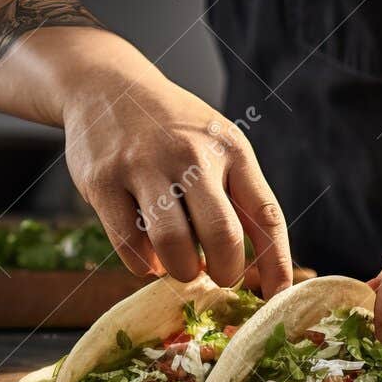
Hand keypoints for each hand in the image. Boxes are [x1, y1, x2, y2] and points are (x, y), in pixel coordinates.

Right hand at [63, 69, 292, 296]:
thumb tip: (260, 270)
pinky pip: (131, 247)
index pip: (265, 214)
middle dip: (225, 272)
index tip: (277, 295)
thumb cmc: (173, 130)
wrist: (105, 86)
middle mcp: (190, 154)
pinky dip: (144, 265)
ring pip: (174, 246)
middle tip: (218, 276)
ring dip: (182, 270)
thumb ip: (238, 196)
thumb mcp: (217, 145)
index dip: (276, 262)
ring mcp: (144, 166)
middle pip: (222, 235)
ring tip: (181, 265)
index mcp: (230, 149)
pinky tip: (148, 255)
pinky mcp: (103, 181)